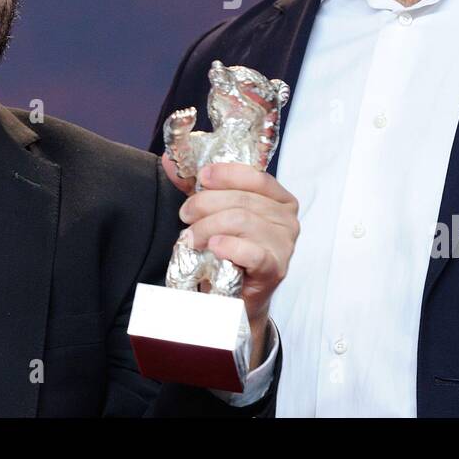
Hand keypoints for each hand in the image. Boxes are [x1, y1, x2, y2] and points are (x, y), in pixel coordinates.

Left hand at [160, 154, 298, 369]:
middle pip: (243, 200)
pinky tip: (213, 248)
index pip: (256, 176)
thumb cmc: (229, 251)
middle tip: (185, 214)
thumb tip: (170, 160)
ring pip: (242, 221)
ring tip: (192, 238)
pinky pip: (252, 252)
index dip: (226, 173)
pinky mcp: (276, 268)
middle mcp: (288, 219)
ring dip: (208, 227)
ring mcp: (285, 245)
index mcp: (280, 199)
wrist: (236, 298)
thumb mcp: (215, 213)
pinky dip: (229, 247)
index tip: (201, 178)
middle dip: (207, 204)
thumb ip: (197, 187)